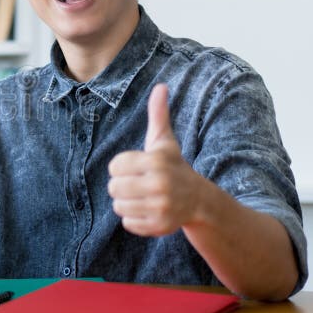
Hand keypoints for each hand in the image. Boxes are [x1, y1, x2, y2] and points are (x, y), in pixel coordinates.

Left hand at [107, 84, 205, 236]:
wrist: (199, 200)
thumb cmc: (174, 166)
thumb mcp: (164, 141)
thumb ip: (158, 114)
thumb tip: (161, 86)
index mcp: (156, 161)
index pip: (114, 166)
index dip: (122, 167)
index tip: (138, 168)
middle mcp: (160, 184)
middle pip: (113, 187)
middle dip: (122, 186)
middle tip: (139, 184)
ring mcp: (161, 207)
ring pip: (119, 207)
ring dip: (127, 203)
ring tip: (144, 197)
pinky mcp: (160, 226)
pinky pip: (128, 224)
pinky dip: (134, 219)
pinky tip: (149, 211)